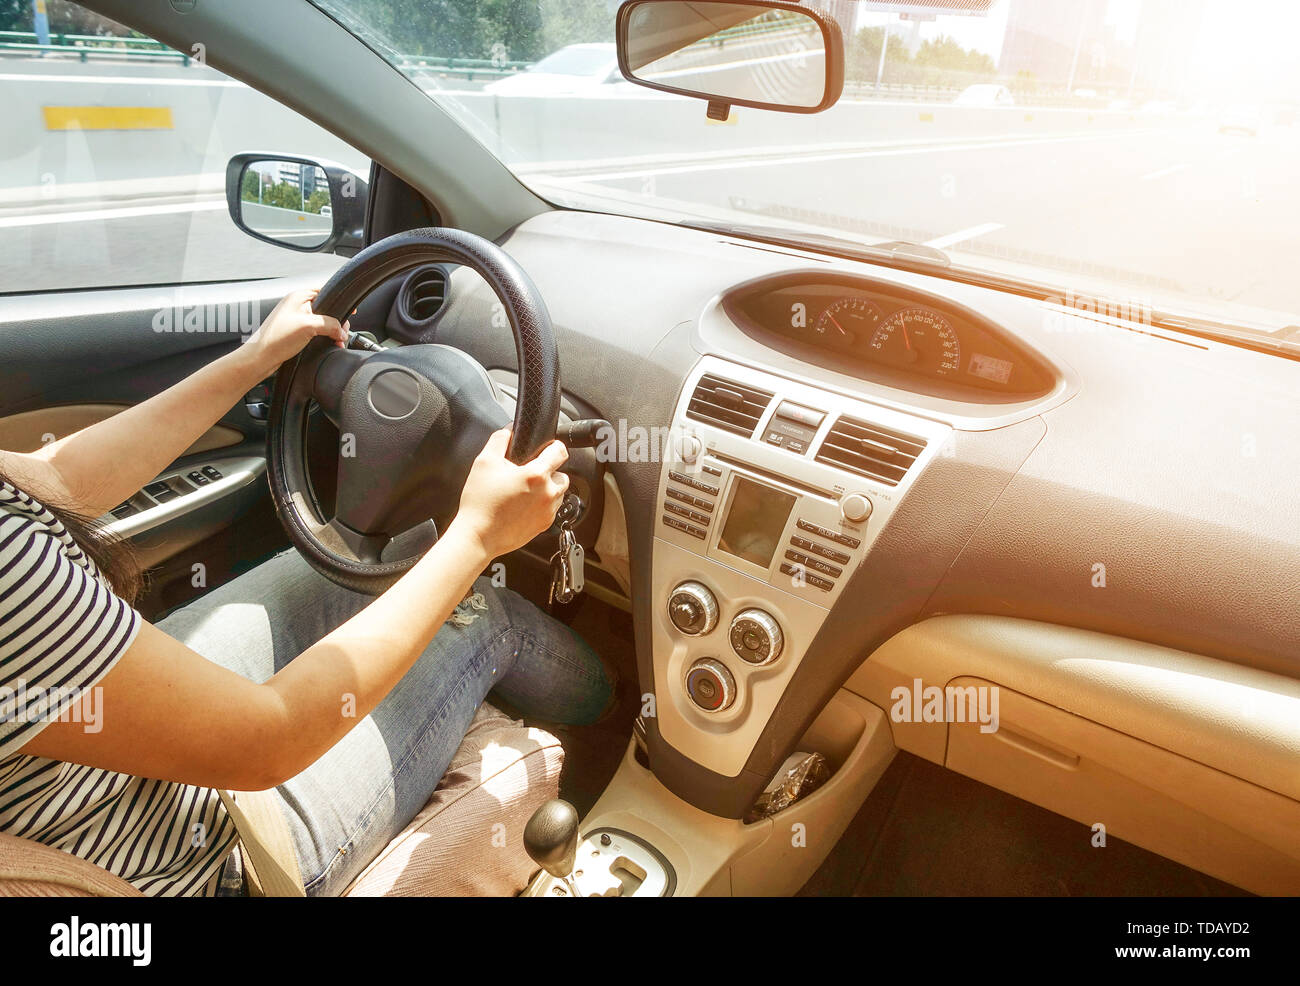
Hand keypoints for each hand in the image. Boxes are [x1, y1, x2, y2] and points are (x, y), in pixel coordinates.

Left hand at [242, 288, 347, 377]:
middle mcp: (297, 305)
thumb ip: (330, 324)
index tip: (351, 311)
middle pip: (327, 308)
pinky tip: (328, 344)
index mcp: (298, 296)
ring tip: (336, 341)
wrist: (261, 358)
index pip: (326, 291)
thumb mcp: (308, 326)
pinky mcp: (296, 331)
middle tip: (341, 333)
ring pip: (323, 321)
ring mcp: (296, 318)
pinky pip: (316, 331)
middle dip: (337, 321)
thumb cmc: (276, 339)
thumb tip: (343, 331)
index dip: (340, 301)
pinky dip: (325, 337)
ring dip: (332, 331)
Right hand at [452, 429, 569, 558]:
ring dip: (547, 488)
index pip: (560, 452)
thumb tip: (509, 431)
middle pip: (561, 474)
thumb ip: (499, 440)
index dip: (553, 446)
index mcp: (536, 475)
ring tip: (525, 490)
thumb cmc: (480, 503)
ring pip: (559, 492)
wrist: (478, 536)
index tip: (547, 447)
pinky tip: (523, 505)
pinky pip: (551, 509)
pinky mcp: (545, 525)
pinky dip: (543, 504)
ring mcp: (548, 511)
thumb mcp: (484, 462)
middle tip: (528, 473)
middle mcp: (547, 493)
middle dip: (548, 471)